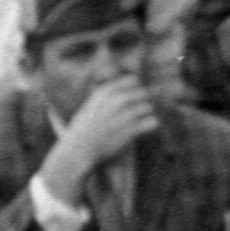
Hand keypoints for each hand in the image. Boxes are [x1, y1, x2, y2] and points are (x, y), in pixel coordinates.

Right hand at [38, 77, 157, 202]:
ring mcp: (124, 115)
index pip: (132, 80)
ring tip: (136, 124)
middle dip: (141, 103)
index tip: (131, 100)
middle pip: (142, 93)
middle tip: (135, 114)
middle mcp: (116, 100)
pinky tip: (143, 129)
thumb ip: (107, 98)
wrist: (78, 150)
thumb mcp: (91, 106)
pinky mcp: (131, 130)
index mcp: (105, 92)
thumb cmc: (83, 130)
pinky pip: (152, 122)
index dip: (134, 90)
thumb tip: (125, 91)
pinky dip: (150, 125)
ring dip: (145, 115)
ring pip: (147, 107)